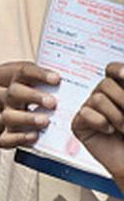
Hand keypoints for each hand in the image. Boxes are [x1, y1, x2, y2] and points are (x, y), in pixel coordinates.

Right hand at [0, 61, 49, 147]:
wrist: (3, 111)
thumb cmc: (27, 94)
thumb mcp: (34, 80)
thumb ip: (47, 81)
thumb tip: (63, 82)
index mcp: (7, 76)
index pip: (22, 71)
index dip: (39, 74)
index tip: (56, 79)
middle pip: (12, 93)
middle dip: (32, 97)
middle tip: (52, 102)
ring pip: (5, 117)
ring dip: (25, 119)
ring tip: (44, 121)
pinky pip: (2, 139)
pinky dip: (17, 138)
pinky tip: (33, 136)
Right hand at [72, 62, 123, 181]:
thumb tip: (120, 76)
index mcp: (119, 91)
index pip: (112, 70)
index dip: (117, 69)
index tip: (123, 75)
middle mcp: (104, 98)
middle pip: (105, 83)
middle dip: (122, 100)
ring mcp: (91, 111)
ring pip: (97, 98)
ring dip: (116, 116)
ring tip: (123, 129)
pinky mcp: (80, 124)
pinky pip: (85, 113)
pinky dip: (100, 123)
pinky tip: (108, 131)